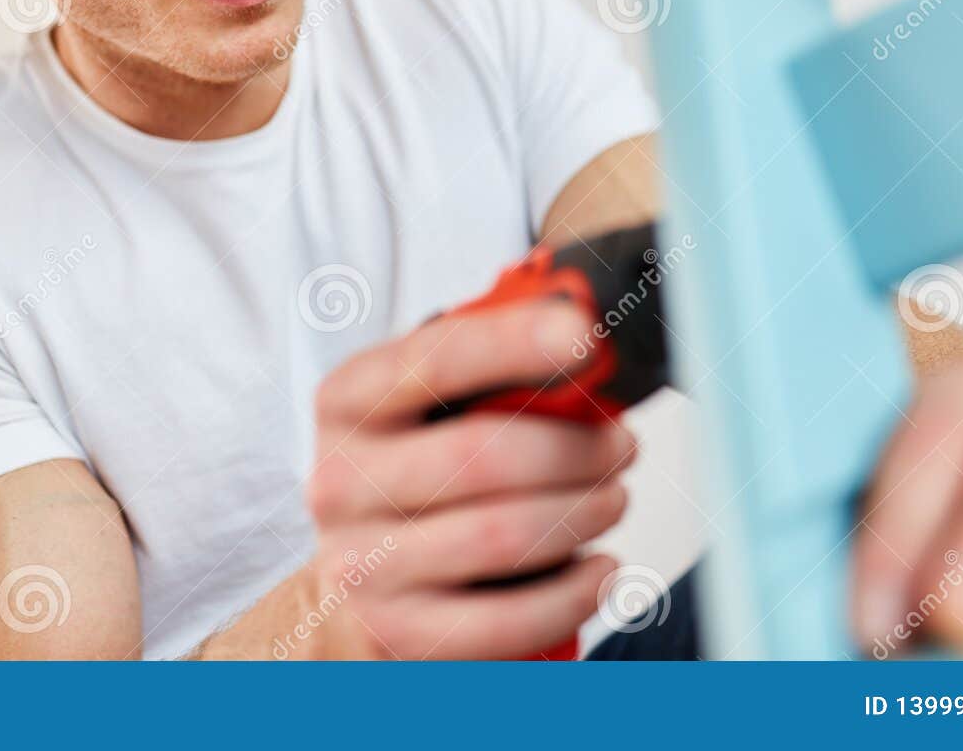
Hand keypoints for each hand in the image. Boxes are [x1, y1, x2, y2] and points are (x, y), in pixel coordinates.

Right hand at [301, 299, 637, 658]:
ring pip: (501, 537)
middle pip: (482, 457)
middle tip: (623, 445)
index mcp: (349, 399)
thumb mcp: (438, 398)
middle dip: (576, 449)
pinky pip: (504, 621)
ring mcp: (360, 564)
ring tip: (613, 499)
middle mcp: (339, 480)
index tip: (586, 335)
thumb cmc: (425, 463)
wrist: (368, 562)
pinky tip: (600, 569)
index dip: (516, 344)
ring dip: (583, 514)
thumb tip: (584, 329)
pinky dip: (572, 595)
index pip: (437, 360)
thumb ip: (498, 361)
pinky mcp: (395, 633)